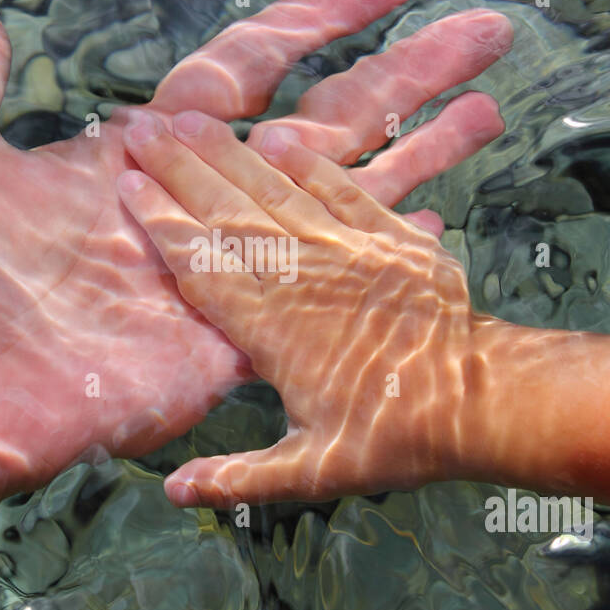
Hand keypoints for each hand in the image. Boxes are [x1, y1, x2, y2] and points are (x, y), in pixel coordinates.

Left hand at [0, 0, 513, 510]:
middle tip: (484, 29)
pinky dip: (385, 253)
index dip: (320, 19)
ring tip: (491, 105)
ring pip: (346, 194)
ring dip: (423, 149)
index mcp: (151, 156)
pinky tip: (443, 221)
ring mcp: (230, 269)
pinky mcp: (237, 336)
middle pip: (329, 119)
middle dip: (409, 72)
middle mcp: (205, 203)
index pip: (254, 65)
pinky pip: (324, 289)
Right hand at [117, 106, 511, 506]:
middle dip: (179, 167)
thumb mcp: (313, 470)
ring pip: (274, 189)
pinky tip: (277, 138)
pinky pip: (340, 187)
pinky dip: (306, 161)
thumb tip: (175, 492)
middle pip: (228, 212)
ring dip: (228, 153)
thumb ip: (238, 477)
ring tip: (189, 118)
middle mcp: (301, 276)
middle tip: (139, 127)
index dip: (160, 221)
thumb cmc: (395, 437)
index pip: (201, 264)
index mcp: (271, 329)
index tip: (126, 183)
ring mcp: (347, 248)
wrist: (483, 400)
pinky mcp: (388, 236)